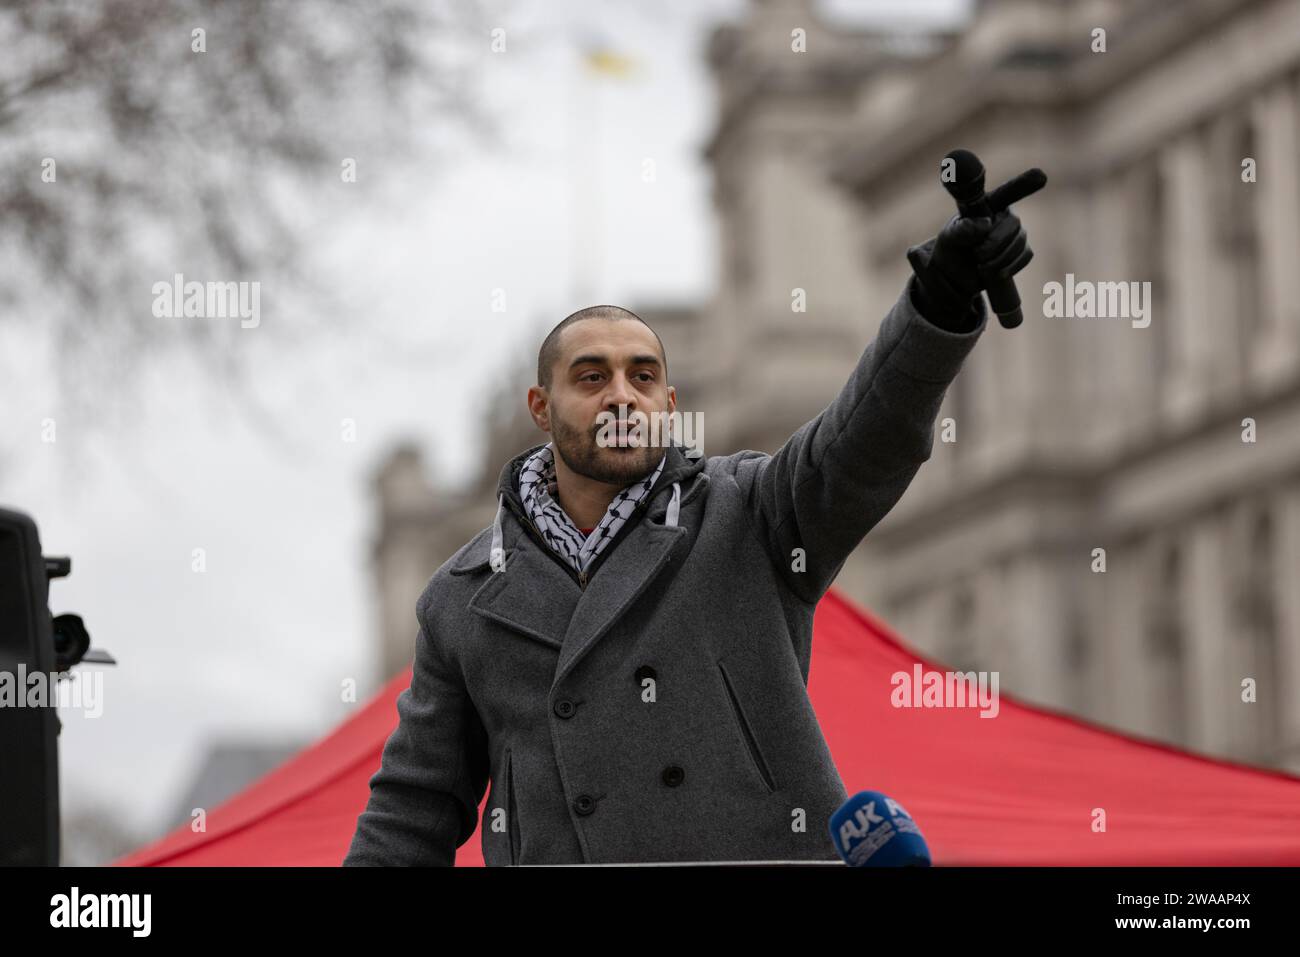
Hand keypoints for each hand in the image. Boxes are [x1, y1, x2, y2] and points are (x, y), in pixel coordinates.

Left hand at [906, 168, 1043, 327]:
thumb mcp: (949, 238)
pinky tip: (995, 273)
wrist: (956, 275)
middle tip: (977, 254)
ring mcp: (1015, 232)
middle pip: (1013, 224)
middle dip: (995, 243)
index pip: (1006, 192)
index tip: (1041, 176)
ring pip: (1020, 242)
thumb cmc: (952, 249)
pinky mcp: (1021, 250)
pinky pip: (1025, 255)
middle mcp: (1004, 214)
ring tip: (981, 266)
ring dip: (999, 258)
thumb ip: (962, 229)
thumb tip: (986, 224)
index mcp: (988, 205)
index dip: (1023, 183)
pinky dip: (1010, 266)